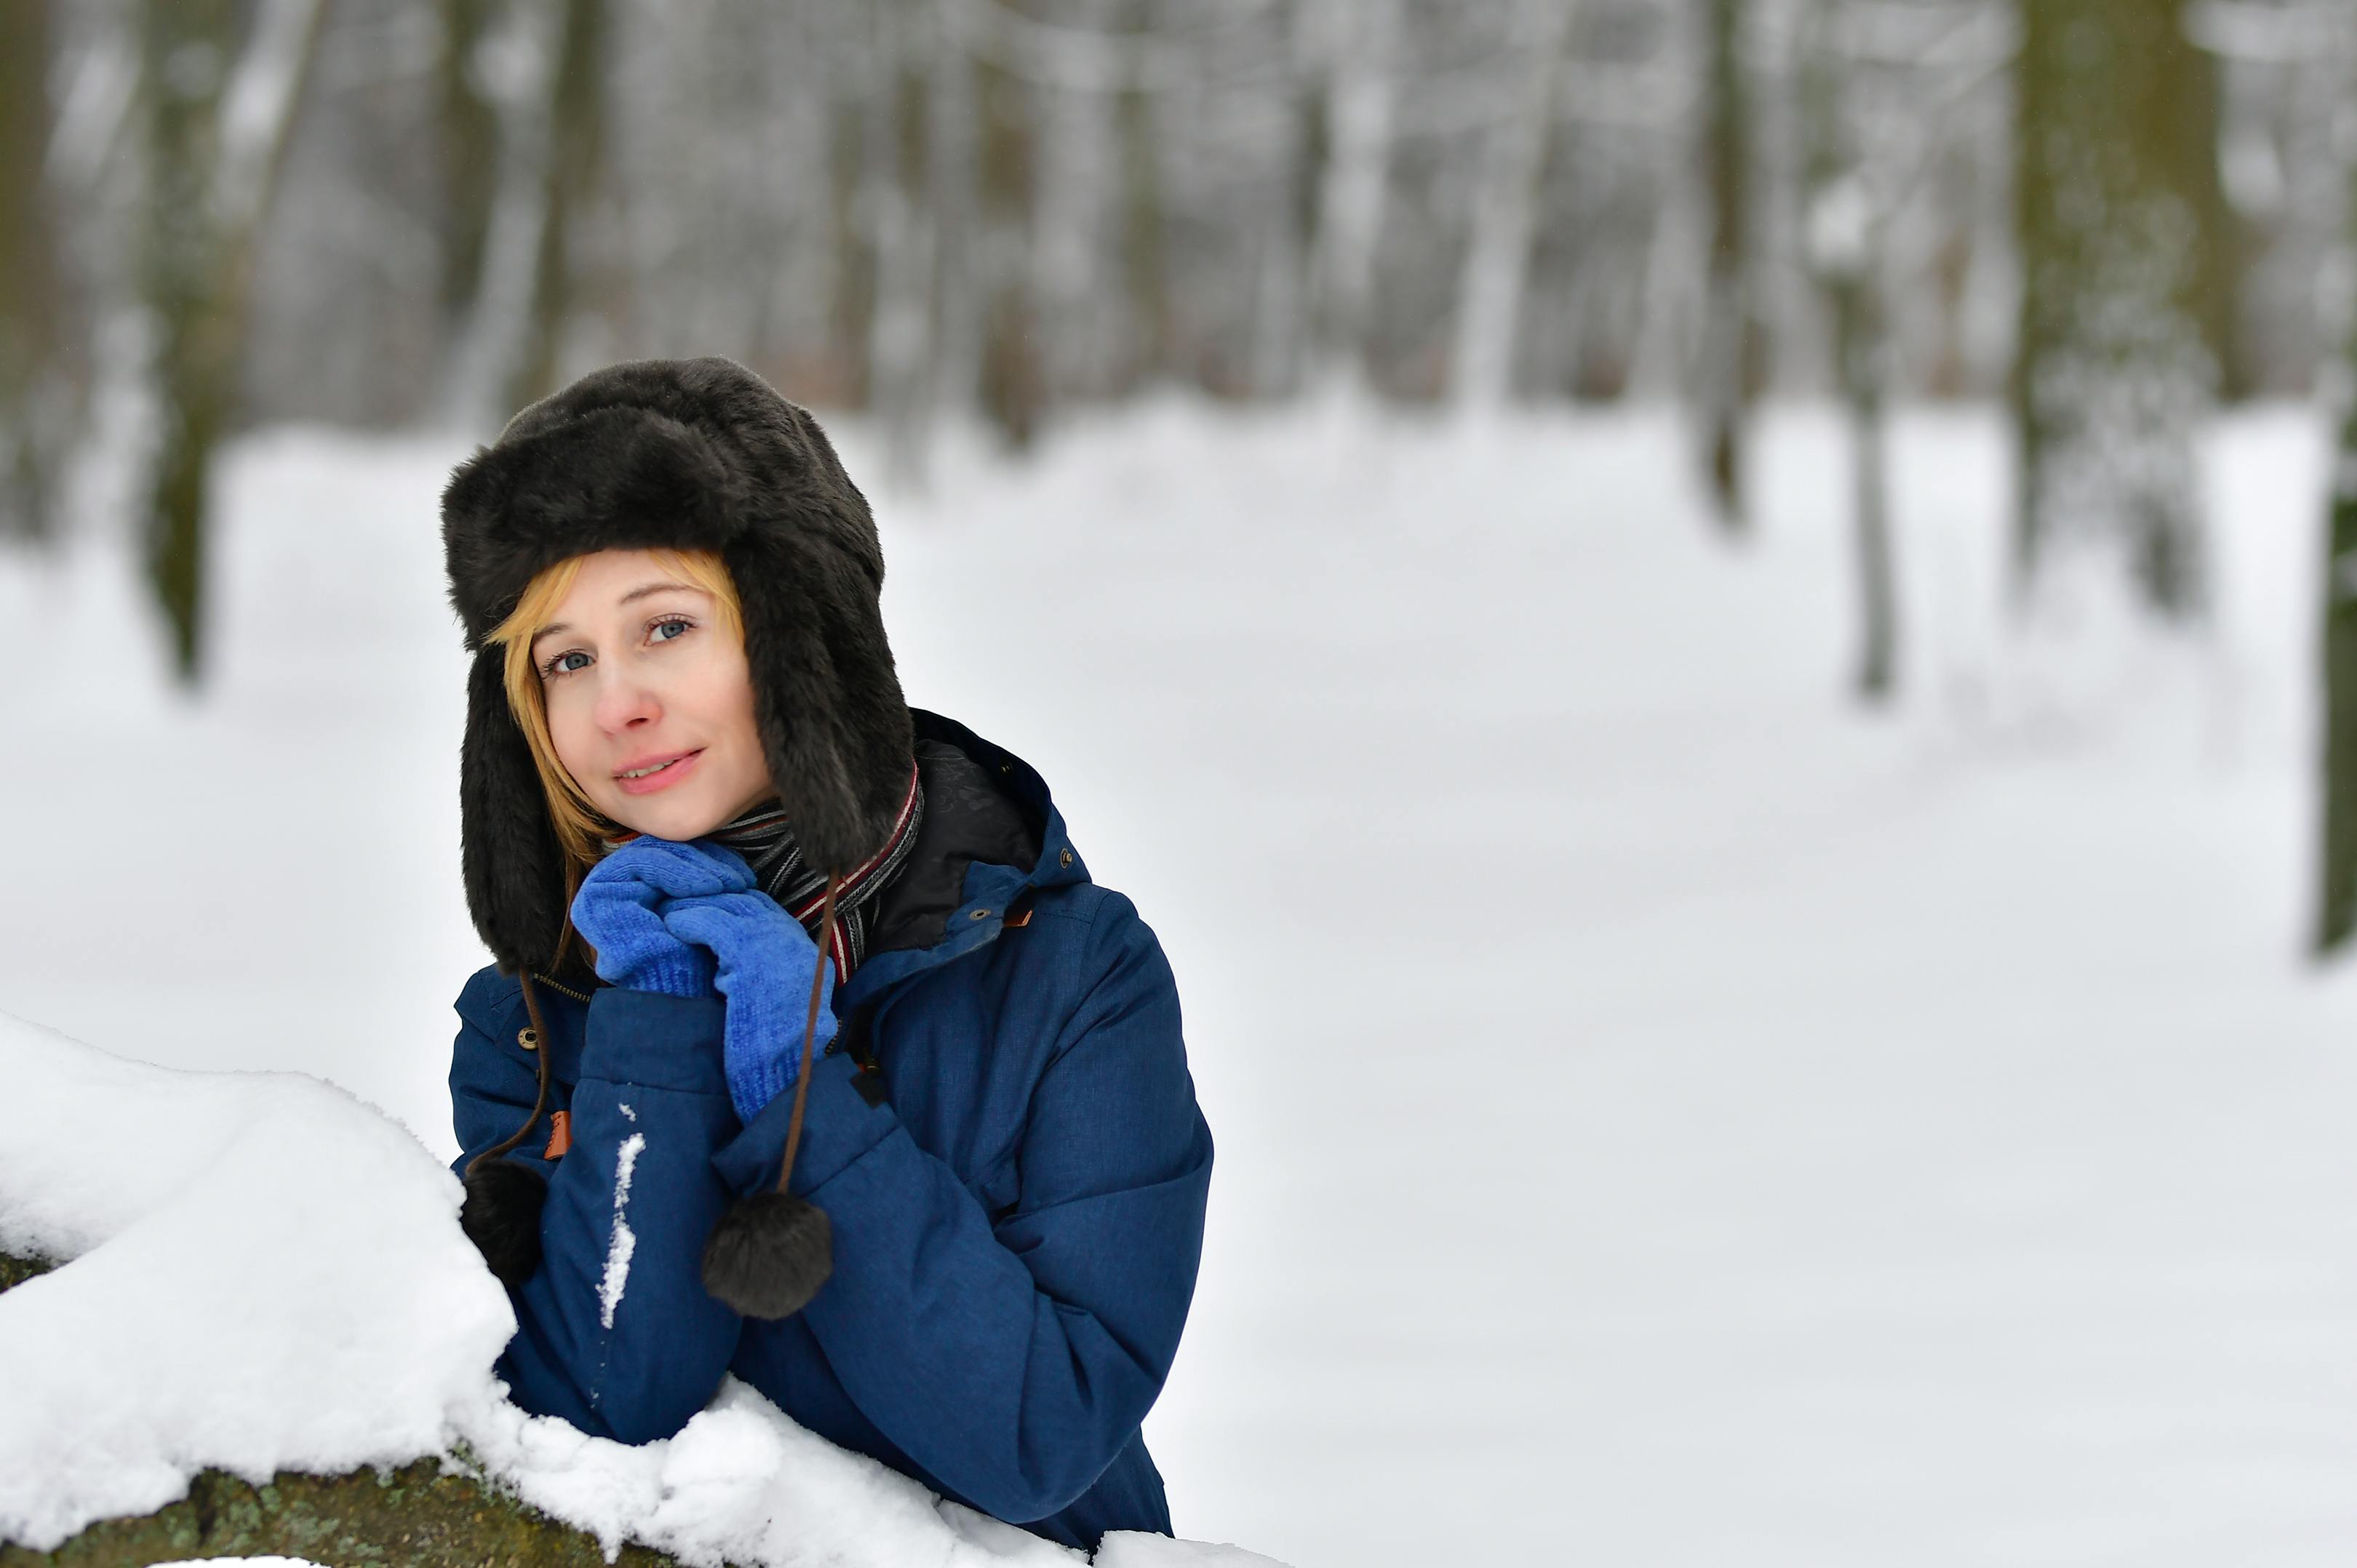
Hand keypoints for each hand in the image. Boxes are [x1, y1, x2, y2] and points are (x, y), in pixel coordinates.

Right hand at [568, 836, 755, 995]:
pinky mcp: (595, 897)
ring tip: (729, 885)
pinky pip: (641, 865)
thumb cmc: (695, 961)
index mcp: (632, 891)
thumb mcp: (699, 909)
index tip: (744, 876)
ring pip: (653, 854)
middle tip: (740, 879)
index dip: (708, 859)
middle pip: (660, 851)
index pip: (669, 855)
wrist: (679, 999)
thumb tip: (717, 850)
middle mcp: (611, 890)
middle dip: (705, 860)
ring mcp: (598, 892)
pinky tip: (710, 888)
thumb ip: (693, 879)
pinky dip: (679, 870)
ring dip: (697, 865)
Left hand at [661, 887, 837, 1121]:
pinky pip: (712, 924)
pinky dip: (689, 921)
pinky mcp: (749, 954)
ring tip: (671, 911)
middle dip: (714, 899)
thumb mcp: (780, 1007)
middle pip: (749, 902)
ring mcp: (776, 945)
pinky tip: (673, 925)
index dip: (734, 907)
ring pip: (729, 907)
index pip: (768, 912)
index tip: (708, 908)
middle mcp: (796, 943)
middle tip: (682, 899)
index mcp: (810, 956)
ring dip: (696, 906)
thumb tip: (735, 962)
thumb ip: (768, 976)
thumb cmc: (777, 1058)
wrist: (784, 1079)